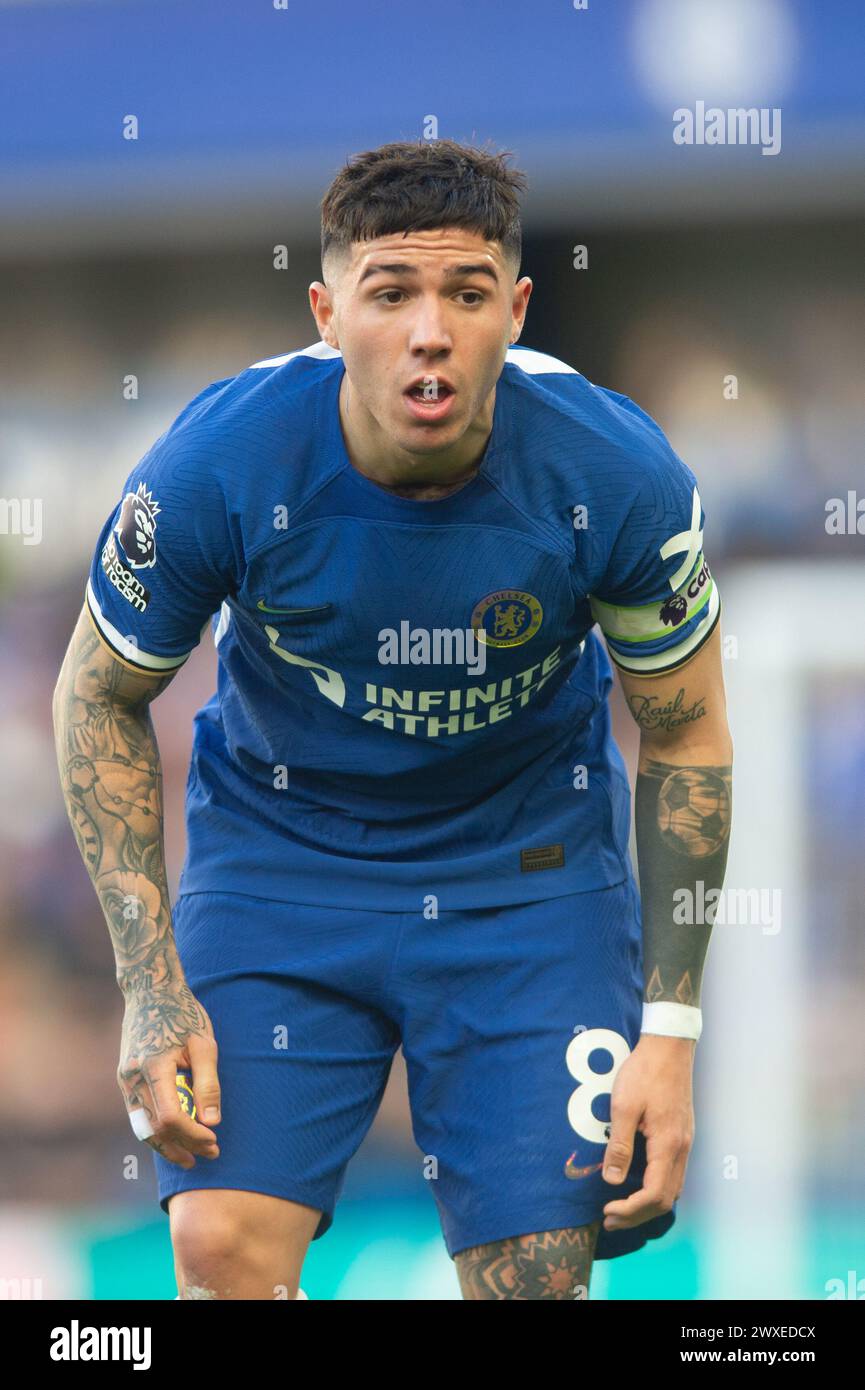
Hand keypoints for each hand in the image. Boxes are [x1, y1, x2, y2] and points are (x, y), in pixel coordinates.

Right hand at [117, 978, 221, 1168]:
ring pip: (141, 1127)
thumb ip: (208, 1084)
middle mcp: (132, 1077)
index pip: (170, 1117)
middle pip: (153, 1130)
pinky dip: (156, 1130)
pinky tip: (175, 1135)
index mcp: (154, 1067)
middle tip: (210, 1154)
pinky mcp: (124, 1078)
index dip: (192, 1135)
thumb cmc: (183, 1014)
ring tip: (191, 1156)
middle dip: (181, 1147)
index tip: (214, 1140)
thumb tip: (213, 1122)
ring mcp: (124, 1079)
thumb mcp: (204, 1044)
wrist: (150, 991)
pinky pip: (138, 1114)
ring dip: (166, 1145)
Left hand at [601, 1033, 694, 1230]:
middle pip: (666, 1199)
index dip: (630, 1210)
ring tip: (621, 1208)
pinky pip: (673, 1174)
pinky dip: (656, 1189)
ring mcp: (685, 1142)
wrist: (669, 1046)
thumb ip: (619, 1146)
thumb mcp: (624, 1106)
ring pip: (673, 1189)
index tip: (607, 1209)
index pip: (654, 1195)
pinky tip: (638, 1184)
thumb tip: (613, 1180)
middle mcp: (682, 1148)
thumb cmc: (645, 1072)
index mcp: (668, 1144)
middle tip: (610, 1219)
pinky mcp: (682, 1135)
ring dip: (647, 1204)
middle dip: (638, 1215)